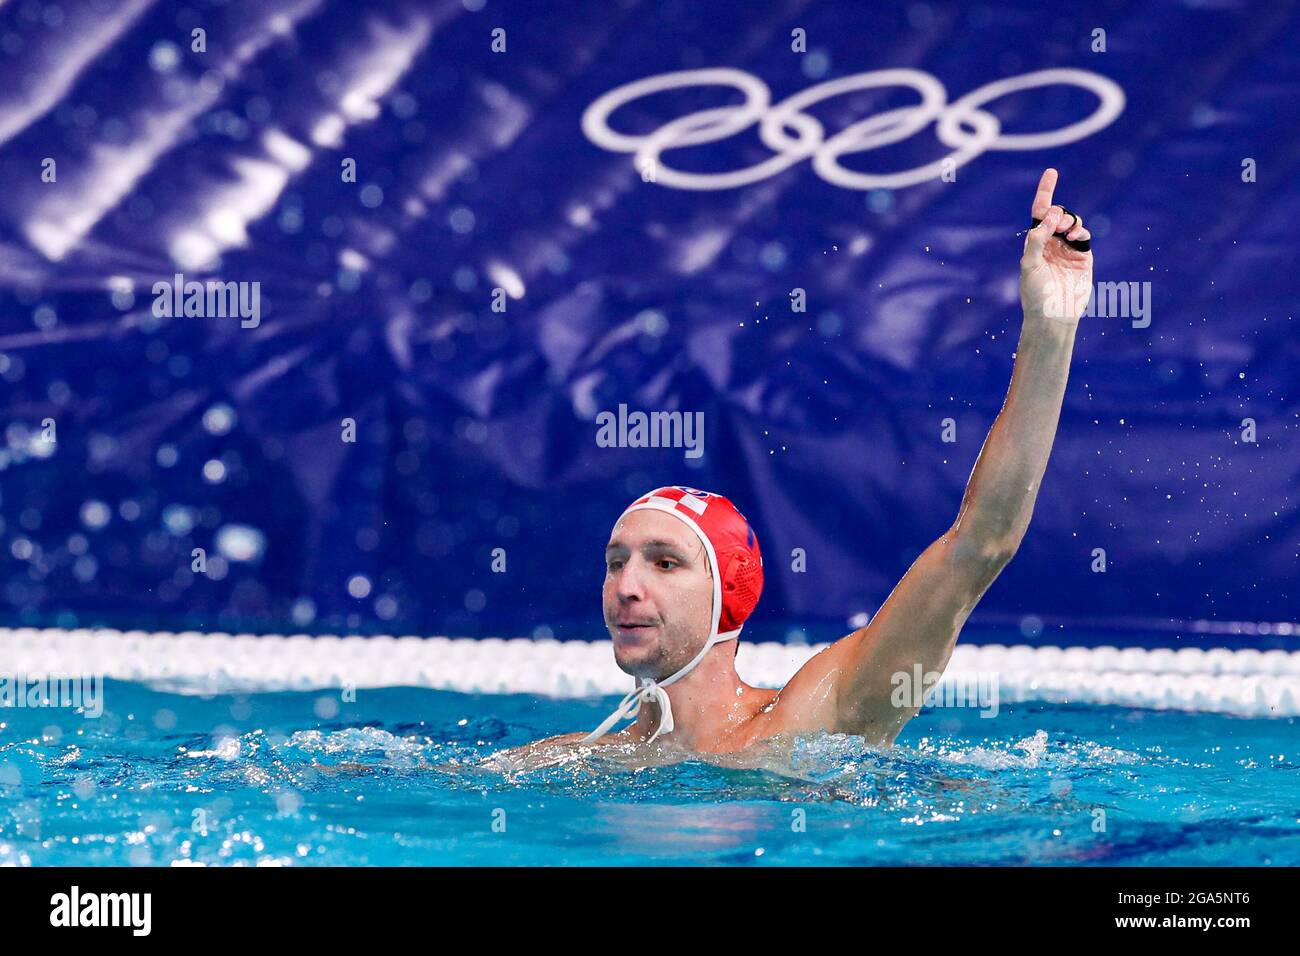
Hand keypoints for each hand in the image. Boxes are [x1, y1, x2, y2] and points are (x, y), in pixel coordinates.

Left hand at [1019, 168, 1092, 322]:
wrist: (1053, 316)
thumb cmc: (1035, 294)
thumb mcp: (1030, 265)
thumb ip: (1037, 240)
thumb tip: (1049, 215)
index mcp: (1035, 243)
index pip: (1039, 212)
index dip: (1045, 192)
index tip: (1051, 173)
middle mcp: (1051, 243)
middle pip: (1057, 215)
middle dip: (1059, 213)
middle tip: (1059, 222)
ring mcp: (1068, 249)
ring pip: (1073, 223)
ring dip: (1071, 221)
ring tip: (1068, 229)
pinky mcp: (1083, 258)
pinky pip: (1084, 237)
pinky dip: (1082, 232)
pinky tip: (1077, 235)